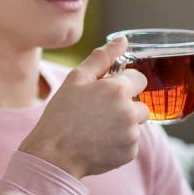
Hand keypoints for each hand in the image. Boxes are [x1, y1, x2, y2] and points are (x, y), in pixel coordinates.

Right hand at [19, 36, 149, 177]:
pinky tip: (97, 142)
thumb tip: (122, 40)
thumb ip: (101, 57)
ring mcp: (131, 134)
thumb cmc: (61, 114)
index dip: (122, 83)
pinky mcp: (130, 153)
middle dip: (124, 105)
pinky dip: (118, 142)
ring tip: (95, 129)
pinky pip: (130, 143)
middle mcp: (129, 111)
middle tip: (97, 112)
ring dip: (121, 124)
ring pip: (135, 123)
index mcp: (117, 90)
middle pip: (140, 103)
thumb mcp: (76, 80)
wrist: (53, 154)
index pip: (138, 78)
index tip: (104, 92)